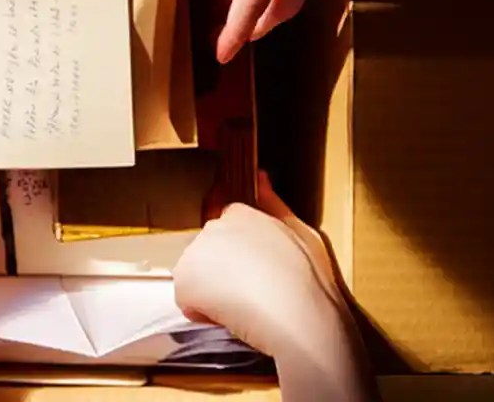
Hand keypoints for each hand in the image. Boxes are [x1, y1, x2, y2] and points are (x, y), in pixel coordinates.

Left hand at [174, 172, 373, 400]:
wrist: (298, 314)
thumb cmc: (308, 278)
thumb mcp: (302, 232)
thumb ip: (274, 204)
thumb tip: (261, 177)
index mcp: (240, 213)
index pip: (224, 228)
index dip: (237, 253)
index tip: (252, 269)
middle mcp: (213, 227)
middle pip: (209, 250)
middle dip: (222, 269)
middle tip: (250, 289)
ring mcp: (196, 253)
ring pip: (197, 274)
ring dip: (211, 289)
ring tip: (243, 304)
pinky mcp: (186, 282)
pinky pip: (188, 299)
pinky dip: (202, 311)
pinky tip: (229, 317)